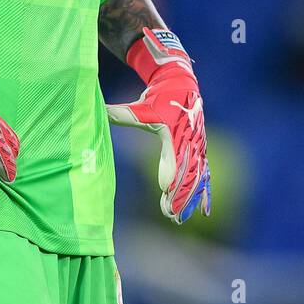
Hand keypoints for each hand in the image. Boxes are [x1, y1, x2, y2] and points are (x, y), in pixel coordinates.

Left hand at [107, 28, 210, 223]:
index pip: (172, 156)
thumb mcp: (139, 107)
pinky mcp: (199, 151)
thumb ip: (121, 113)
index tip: (163, 189)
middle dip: (178, 195)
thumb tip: (98, 111)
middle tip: (169, 215)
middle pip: (185, 173)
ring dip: (189, 200)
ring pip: (195, 178)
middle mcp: (187, 142)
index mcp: (172, 132)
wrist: (181, 85)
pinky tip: (204, 211)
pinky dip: (204, 193)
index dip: (169, 172)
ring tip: (179, 219)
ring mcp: (196, 147)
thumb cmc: (158, 97)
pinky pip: (204, 175)